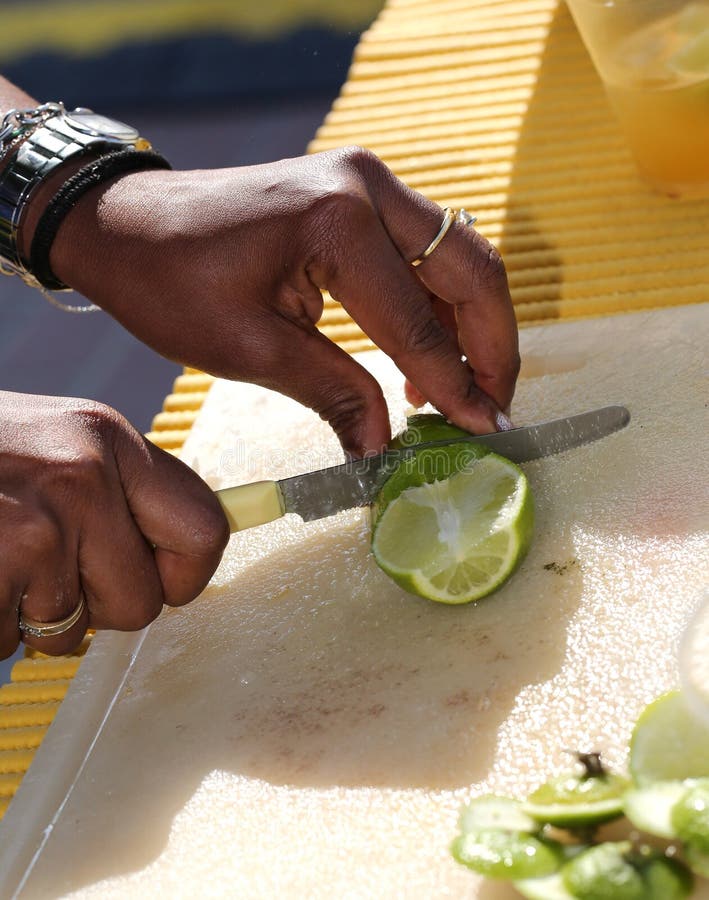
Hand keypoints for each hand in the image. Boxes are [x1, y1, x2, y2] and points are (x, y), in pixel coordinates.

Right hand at [0, 391, 227, 659]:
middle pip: (140, 604)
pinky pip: (6, 645)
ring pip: (69, 635)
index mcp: (110, 440)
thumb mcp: (56, 441)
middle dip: (94, 608)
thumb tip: (180, 561)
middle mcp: (82, 478)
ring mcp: (32, 529)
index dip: (185, 575)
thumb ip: (119, 491)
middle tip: (45, 571)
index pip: (205, 530)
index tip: (158, 582)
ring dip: (28, 618)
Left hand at [49, 147, 519, 456]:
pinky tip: (425, 356)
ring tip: (460, 392)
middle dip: (493, 345)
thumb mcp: (250, 350)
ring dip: (471, 323)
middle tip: (494, 407)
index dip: (458, 386)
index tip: (488, 432)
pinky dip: (438, 303)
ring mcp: (366, 182)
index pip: (420, 323)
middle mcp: (367, 187)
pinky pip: (424, 250)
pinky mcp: (357, 193)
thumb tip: (384, 449)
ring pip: (457, 255)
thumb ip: (334, 394)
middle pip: (471, 269)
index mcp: (338, 224)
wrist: (127, 224)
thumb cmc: (171, 283)